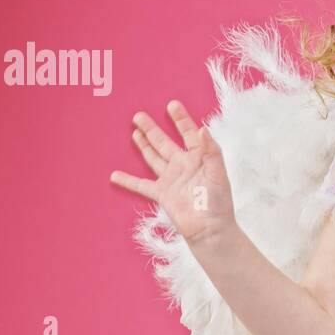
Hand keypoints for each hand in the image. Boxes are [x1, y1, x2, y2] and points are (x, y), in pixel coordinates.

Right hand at [109, 100, 235, 246]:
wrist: (210, 229)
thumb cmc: (219, 202)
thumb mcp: (218, 174)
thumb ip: (211, 151)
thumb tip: (203, 128)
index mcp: (199, 158)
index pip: (189, 134)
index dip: (181, 120)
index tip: (172, 105)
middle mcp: (183, 166)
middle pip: (164, 143)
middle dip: (152, 129)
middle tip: (139, 115)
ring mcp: (171, 179)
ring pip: (153, 158)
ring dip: (144, 145)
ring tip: (134, 131)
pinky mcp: (161, 194)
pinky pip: (141, 185)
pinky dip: (127, 181)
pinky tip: (114, 175)